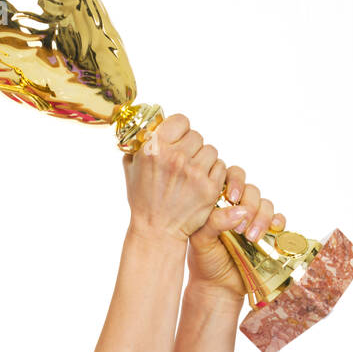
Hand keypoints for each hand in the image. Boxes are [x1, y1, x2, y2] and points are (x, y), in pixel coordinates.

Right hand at [123, 113, 227, 243]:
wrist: (156, 230)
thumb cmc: (143, 200)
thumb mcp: (131, 169)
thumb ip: (139, 145)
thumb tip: (147, 126)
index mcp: (155, 149)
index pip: (181, 121)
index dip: (180, 130)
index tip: (178, 140)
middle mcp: (175, 158)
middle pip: (197, 136)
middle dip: (192, 147)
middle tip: (184, 162)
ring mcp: (194, 173)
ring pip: (211, 150)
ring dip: (204, 160)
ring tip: (193, 174)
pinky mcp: (209, 187)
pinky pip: (220, 167)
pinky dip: (213, 173)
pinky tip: (201, 183)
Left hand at [186, 166, 285, 300]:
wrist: (216, 287)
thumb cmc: (204, 261)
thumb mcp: (201, 241)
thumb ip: (213, 223)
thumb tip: (240, 211)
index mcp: (219, 201)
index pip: (230, 177)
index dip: (235, 182)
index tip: (232, 197)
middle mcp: (237, 206)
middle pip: (251, 190)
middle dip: (250, 205)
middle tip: (240, 228)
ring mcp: (254, 218)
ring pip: (266, 204)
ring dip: (262, 218)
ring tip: (251, 238)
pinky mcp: (268, 233)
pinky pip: (279, 219)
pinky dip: (278, 221)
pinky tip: (273, 229)